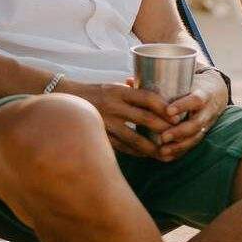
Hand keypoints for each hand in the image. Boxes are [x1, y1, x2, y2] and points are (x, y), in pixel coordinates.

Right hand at [55, 78, 173, 157]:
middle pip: (145, 119)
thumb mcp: (114, 87)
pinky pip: (122, 147)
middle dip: (164, 128)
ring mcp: (105, 123)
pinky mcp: (100, 136)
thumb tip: (161, 101)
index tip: (176, 116)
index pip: (148, 97)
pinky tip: (147, 155)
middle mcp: (113, 106)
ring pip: (135, 138)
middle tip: (176, 135)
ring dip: (152, 147)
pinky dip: (137, 152)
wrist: (65, 100)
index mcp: (119, 91)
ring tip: (166, 152)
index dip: (164, 107)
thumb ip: (134, 94)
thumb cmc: (96, 92)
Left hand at [151, 70, 230, 160]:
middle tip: (163, 137)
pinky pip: (192, 145)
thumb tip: (128, 81)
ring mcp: (206, 124)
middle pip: (196, 124)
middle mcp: (206, 111)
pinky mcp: (201, 133)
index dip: (183, 106)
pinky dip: (180, 152)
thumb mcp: (184, 79)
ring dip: (178, 146)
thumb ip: (159, 81)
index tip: (168, 111)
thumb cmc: (193, 85)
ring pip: (195, 137)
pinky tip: (166, 157)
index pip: (195, 100)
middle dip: (179, 132)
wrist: (216, 93)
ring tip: (162, 151)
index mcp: (203, 94)